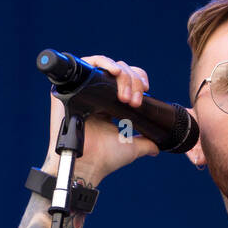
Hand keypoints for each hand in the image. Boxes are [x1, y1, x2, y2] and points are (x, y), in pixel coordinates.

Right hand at [41, 55, 160, 184]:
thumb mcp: (132, 147)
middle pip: (119, 71)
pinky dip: (102, 62)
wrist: (88, 164)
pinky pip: (87, 63)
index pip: (125, 80)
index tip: (147, 90)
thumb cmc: (105, 158)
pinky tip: (114, 72)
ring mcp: (83, 90)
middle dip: (133, 81)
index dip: (137, 80)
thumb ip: (146, 143)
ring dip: (122, 75)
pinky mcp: (69, 88)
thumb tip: (157, 146)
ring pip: (106, 66)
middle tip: (134, 101)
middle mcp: (95, 95)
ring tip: (126, 95)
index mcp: (108, 105)